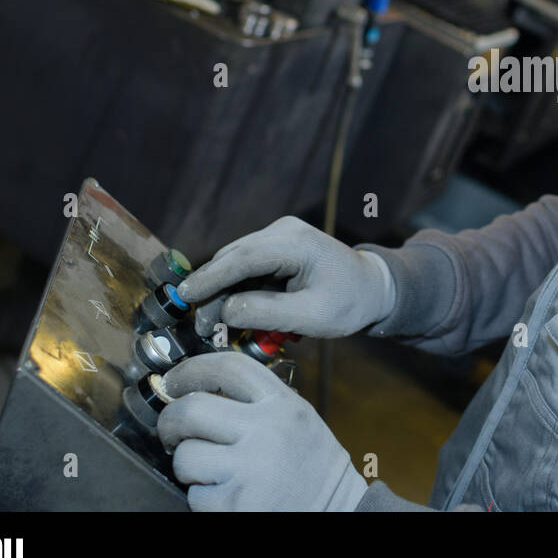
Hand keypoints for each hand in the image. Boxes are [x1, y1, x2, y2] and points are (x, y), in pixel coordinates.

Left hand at [158, 352, 368, 510]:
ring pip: (185, 455)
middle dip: (170, 421)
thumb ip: (258, 401)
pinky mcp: (234, 505)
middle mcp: (266, 432)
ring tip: (212, 472)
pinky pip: (194, 495)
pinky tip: (226, 495)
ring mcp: (249, 469)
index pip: (228, 368)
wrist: (339, 512)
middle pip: (191, 409)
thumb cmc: (313, 469)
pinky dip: (202, 498)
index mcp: (283, 406)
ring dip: (188, 466)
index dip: (191, 369)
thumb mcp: (298, 419)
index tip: (174, 379)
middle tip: (173, 432)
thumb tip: (201, 389)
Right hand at [178, 216, 394, 338]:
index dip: (210, 278)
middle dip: (212, 291)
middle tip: (200, 326)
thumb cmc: (350, 303)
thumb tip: (226, 310)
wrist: (374, 289)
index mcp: (296, 243)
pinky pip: (247, 266)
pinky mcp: (278, 246)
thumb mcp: (312, 316)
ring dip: (222, 291)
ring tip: (213, 325)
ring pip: (236, 262)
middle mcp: (284, 231)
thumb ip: (267, 312)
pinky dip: (236, 287)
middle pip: (234, 258)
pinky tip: (230, 311)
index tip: (184, 297)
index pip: (242, 258)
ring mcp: (280, 235)